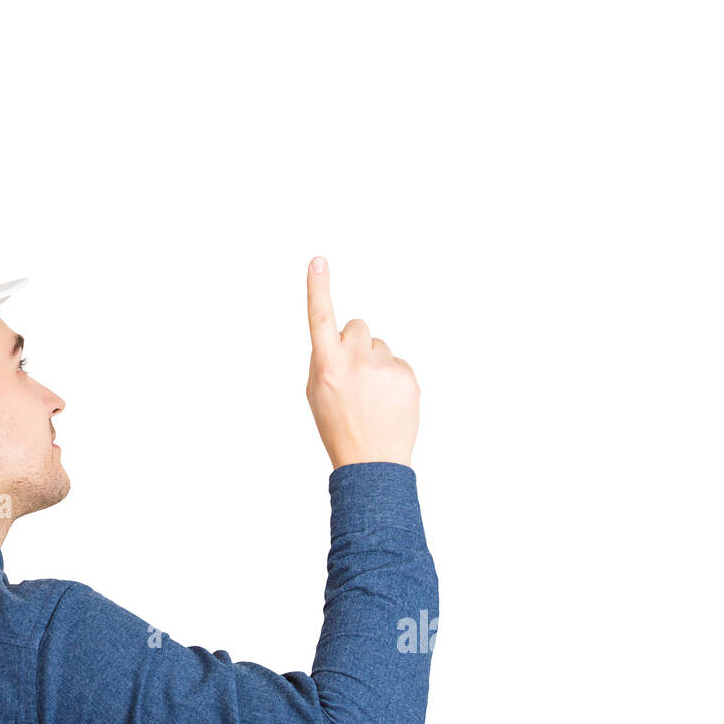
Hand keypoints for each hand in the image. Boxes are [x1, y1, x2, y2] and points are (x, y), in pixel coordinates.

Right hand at [305, 256, 419, 468]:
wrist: (372, 463)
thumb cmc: (338, 426)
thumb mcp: (316, 393)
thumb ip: (324, 360)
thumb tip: (339, 338)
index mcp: (327, 366)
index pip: (321, 318)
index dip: (318, 287)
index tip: (318, 260)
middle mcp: (355, 361)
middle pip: (358, 326)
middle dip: (355, 342)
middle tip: (354, 375)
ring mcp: (384, 367)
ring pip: (380, 344)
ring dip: (375, 361)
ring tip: (372, 395)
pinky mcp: (407, 375)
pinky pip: (397, 362)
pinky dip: (393, 378)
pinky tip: (388, 401)